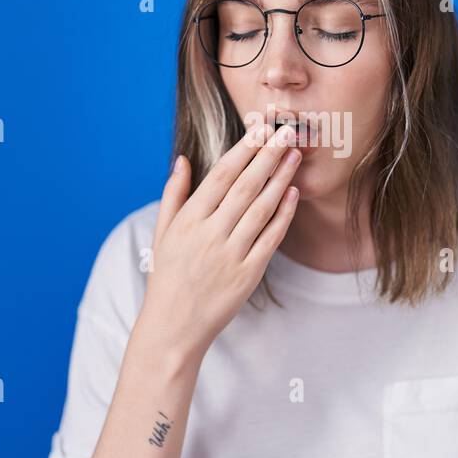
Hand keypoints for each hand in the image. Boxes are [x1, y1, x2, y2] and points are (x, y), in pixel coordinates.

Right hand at [138, 122, 302, 358]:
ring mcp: (230, 254)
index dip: (242, 151)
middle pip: (245, 186)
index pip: (220, 176)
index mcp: (188, 221)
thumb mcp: (162, 234)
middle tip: (286, 133)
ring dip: (280, 180)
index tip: (260, 130)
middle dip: (267, 156)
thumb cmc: (168, 277)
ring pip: (261, 209)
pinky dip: (283, 215)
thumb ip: (174, 195)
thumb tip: (183, 160)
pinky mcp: (248, 274)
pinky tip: (293, 195)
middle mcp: (209, 234)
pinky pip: (270, 239)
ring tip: (295, 156)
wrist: (173, 327)